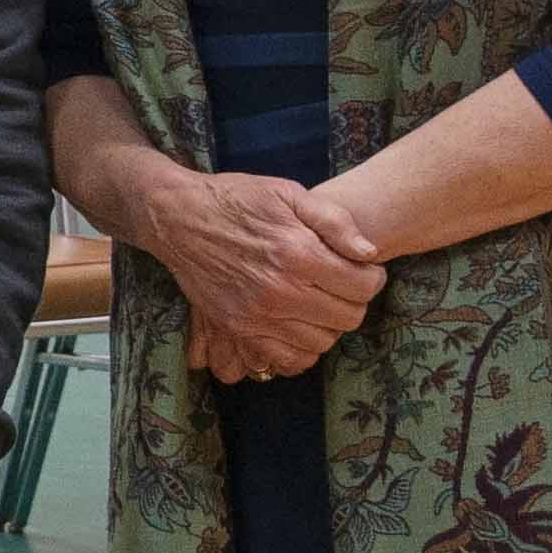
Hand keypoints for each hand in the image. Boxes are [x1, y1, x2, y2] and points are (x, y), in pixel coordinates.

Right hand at [101, 151, 382, 383]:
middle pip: (348, 318)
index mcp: (297, 253)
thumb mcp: (289, 193)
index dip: (373, 277)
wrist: (178, 218)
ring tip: (320, 300)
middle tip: (342, 283)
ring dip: (329, 324)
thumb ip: (334, 221)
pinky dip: (302, 347)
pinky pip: (288, 359)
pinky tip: (299, 324)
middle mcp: (279, 291)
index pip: (363, 286)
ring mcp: (257, 316)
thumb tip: (369, 253)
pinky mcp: (239, 330)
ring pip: (322, 342)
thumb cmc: (237, 199)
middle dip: (355, 300)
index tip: (363, 268)